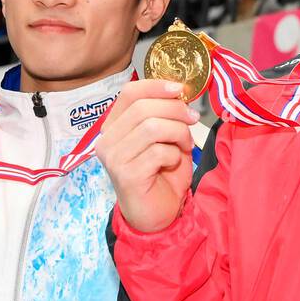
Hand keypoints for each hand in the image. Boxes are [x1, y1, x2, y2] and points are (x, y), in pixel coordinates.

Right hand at [97, 80, 200, 233]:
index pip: (129, 93)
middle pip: (143, 107)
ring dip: (178, 132)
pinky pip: (158, 152)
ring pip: (152, 127)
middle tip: (192, 118)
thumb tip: (179, 91)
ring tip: (185, 144)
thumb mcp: (165, 137)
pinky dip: (174, 154)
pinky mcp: (126, 175)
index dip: (156, 85)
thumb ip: (165, 115)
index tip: (180, 89)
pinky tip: (174, 163)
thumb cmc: (161, 174)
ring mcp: (114, 158)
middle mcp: (107, 140)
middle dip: (175, 109)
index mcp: (114, 126)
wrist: (156, 214)